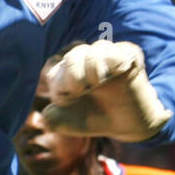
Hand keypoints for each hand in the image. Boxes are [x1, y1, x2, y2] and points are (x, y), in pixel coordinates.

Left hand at [41, 42, 169, 140]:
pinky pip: (121, 50)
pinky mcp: (129, 56)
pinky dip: (115, 61)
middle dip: (74, 77)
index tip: (69, 102)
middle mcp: (87, 59)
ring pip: (96, 49)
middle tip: (82, 92)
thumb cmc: (94, 119)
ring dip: (93, 68)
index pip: (57, 72)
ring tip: (98, 83)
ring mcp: (108, 55)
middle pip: (74, 56)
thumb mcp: (68, 123)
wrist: (125, 125)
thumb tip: (45, 116)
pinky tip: (118, 72)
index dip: (59, 86)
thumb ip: (52, 120)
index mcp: (68, 72)